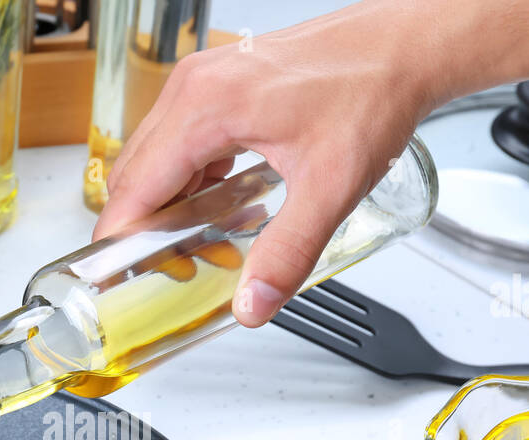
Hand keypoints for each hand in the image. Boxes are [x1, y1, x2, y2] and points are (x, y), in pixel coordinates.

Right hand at [93, 2, 439, 325]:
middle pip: (135, 176)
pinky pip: (182, 141)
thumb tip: (252, 303)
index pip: (133, 190)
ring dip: (174, 205)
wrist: (402, 47)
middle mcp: (193, 88)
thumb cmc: (371, 91)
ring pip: (156, 159)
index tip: (128, 277)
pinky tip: (229, 202)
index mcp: (204, 108)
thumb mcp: (329, 187)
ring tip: (214, 241)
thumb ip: (287, 252)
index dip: (125, 242)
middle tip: (188, 266)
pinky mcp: (220, 84)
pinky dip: (192, 179)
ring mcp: (204, 81)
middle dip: (151, 230)